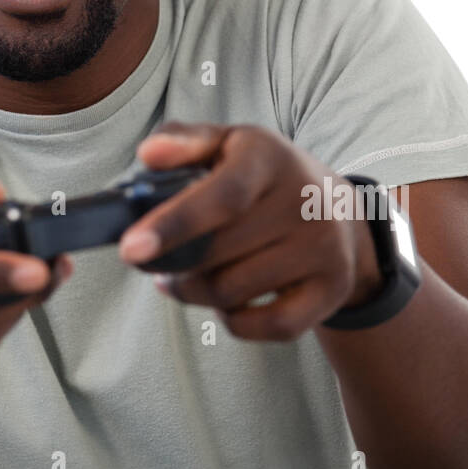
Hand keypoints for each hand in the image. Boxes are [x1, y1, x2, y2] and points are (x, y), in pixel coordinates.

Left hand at [118, 122, 382, 340]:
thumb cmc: (261, 174)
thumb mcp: (225, 144)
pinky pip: (267, 327)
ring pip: (231, 293)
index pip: (222, 197)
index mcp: (268, 158)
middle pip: (215, 255)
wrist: (338, 208)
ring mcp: (324, 248)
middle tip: (152, 259)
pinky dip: (233, 321)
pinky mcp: (333, 288)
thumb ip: (182, 141)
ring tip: (183, 276)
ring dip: (192, 292)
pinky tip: (224, 302)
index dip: (174, 224)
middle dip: (170, 263)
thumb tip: (147, 154)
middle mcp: (303, 202)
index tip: (129, 249)